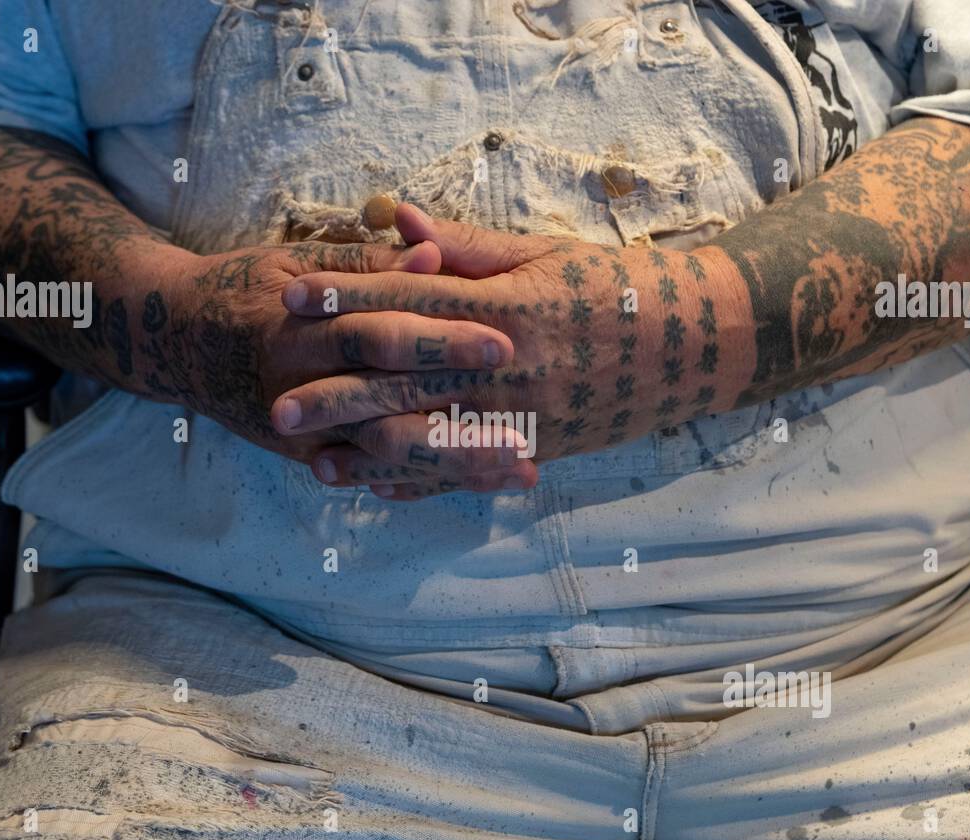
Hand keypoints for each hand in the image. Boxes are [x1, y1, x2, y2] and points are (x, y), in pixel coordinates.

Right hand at [140, 239, 534, 486]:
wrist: (174, 338)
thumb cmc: (249, 288)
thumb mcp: (300, 262)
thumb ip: (370, 265)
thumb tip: (434, 254)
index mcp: (303, 326)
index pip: (382, 333)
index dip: (441, 339)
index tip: (503, 343)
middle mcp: (300, 385)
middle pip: (390, 405)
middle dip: (461, 420)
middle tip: (527, 430)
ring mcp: (303, 431)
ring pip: (387, 456)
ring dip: (456, 465)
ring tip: (520, 470)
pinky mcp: (305, 456)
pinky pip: (371, 477)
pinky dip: (421, 484)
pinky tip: (472, 489)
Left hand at [272, 206, 737, 498]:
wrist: (693, 343)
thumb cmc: (613, 285)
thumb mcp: (542, 252)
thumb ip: (466, 246)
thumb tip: (400, 221)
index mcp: (504, 304)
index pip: (411, 299)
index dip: (347, 295)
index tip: (290, 294)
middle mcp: (507, 364)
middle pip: (406, 378)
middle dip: (336, 392)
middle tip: (276, 404)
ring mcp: (522, 413)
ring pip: (431, 437)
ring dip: (368, 452)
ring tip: (314, 462)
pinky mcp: (535, 445)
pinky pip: (468, 470)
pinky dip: (422, 481)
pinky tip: (378, 487)